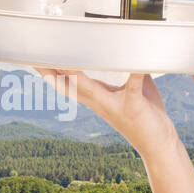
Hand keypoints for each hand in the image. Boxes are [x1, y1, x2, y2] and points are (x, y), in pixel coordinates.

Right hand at [30, 68, 178, 157]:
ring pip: (86, 87)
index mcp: (97, 97)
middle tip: (34, 57)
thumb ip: (129, 68)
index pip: (68, 81)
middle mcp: (100, 101)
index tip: (36, 57)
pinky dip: (133, 72)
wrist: (158, 145)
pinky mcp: (132, 106)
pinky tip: (133, 59)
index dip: (51, 70)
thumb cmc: (147, 116)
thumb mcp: (135, 87)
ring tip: (62, 58)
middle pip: (69, 84)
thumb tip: (130, 47)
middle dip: (50, 70)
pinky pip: (131, 85)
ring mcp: (114, 105)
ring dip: (73, 73)